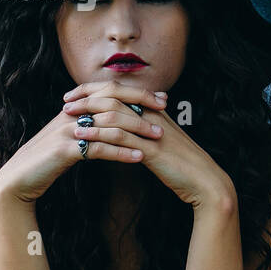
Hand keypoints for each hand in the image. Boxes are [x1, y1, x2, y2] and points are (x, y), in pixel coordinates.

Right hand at [0, 87, 168, 204]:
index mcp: (75, 107)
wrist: (19, 179)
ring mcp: (67, 130)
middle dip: (142, 108)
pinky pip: (99, 149)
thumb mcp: (71, 136)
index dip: (138, 93)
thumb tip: (119, 117)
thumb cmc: (49, 159)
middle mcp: (71, 113)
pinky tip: (139, 158)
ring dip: (137, 131)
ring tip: (158, 139)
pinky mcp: (64, 150)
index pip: (111, 91)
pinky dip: (122, 153)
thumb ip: (91, 123)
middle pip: (113, 102)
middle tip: (165, 116)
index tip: (162, 99)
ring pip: (109, 125)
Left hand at [61, 80, 232, 208]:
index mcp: (154, 110)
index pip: (120, 89)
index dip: (94, 89)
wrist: (204, 180)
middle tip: (66, 103)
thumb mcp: (164, 139)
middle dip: (86, 98)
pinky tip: (81, 138)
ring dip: (88, 114)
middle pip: (114, 95)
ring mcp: (152, 131)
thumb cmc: (184, 163)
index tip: (75, 95)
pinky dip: (98, 135)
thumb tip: (128, 123)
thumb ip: (146, 127)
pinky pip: (120, 137)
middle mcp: (153, 115)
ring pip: (114, 113)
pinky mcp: (151, 149)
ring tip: (68, 119)